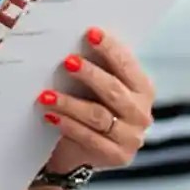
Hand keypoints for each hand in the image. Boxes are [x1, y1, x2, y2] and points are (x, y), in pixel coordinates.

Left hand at [37, 27, 154, 175]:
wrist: (83, 149)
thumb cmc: (90, 106)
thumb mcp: (96, 86)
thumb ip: (95, 67)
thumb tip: (72, 39)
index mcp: (142, 89)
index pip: (127, 65)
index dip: (110, 49)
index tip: (90, 33)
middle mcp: (141, 113)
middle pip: (114, 90)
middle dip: (90, 74)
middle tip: (67, 62)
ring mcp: (131, 137)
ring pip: (98, 115)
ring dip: (70, 103)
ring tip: (47, 94)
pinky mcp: (117, 156)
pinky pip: (89, 138)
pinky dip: (68, 124)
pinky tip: (51, 115)